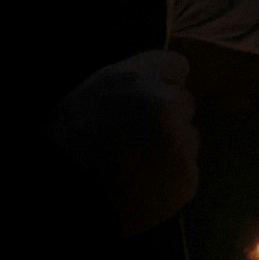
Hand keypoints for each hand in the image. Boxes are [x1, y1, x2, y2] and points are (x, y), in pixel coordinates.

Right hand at [51, 48, 200, 231]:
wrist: (76, 193)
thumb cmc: (69, 144)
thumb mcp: (89, 94)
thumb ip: (127, 84)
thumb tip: (153, 81)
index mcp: (136, 77)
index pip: (176, 65)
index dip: (165, 83)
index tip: (154, 99)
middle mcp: (163, 102)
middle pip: (185, 102)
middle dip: (169, 117)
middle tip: (140, 139)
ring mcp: (179, 140)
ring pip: (189, 138)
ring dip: (172, 150)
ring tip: (138, 165)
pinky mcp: (186, 174)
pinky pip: (187, 171)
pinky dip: (172, 180)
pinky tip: (145, 185)